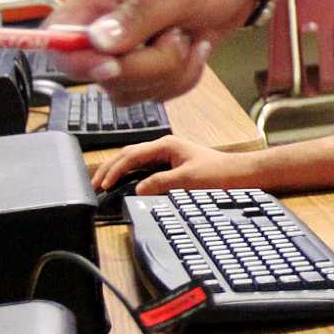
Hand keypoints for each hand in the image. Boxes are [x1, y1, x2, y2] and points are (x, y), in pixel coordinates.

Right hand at [44, 0, 265, 102]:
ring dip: (167, 74)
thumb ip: (138, 16)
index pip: (59, 36)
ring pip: (129, 89)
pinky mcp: (157, 66)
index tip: (112, 66)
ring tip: (188, 38)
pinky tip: (198, 49)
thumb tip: (96, 42)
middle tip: (175, 37)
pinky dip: (183, 79)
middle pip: (100, 75)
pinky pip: (158, 92)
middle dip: (144, 68)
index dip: (75, 59)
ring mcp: (134, 49)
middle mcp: (112, 25)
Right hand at [89, 135, 245, 194]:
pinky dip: (129, 173)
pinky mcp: (170, 164)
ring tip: (103, 183)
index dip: (115, 170)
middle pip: (128, 154)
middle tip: (95, 184)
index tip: (104, 184)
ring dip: (117, 170)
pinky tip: (123, 182)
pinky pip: (143, 166)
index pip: (131, 155)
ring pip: (134, 159)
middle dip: (109, 168)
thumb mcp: (187, 179)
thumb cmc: (218, 173)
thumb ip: (160, 183)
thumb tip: (137, 189)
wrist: (239, 174)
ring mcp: (167, 154)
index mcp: (166, 145)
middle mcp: (164, 146)